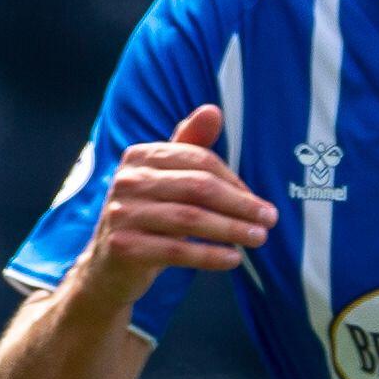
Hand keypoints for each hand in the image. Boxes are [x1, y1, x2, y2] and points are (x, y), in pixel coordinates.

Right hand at [76, 103, 271, 302]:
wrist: (109, 268)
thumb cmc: (147, 218)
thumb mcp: (166, 180)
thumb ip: (189, 146)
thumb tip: (212, 110)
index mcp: (140, 157)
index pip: (198, 160)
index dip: (234, 180)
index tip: (258, 201)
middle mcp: (127, 180)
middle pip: (197, 187)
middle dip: (240, 204)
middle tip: (269, 219)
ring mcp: (122, 214)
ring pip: (189, 219)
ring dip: (231, 229)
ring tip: (259, 238)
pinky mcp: (123, 248)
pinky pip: (176, 251)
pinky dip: (210, 255)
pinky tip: (233, 259)